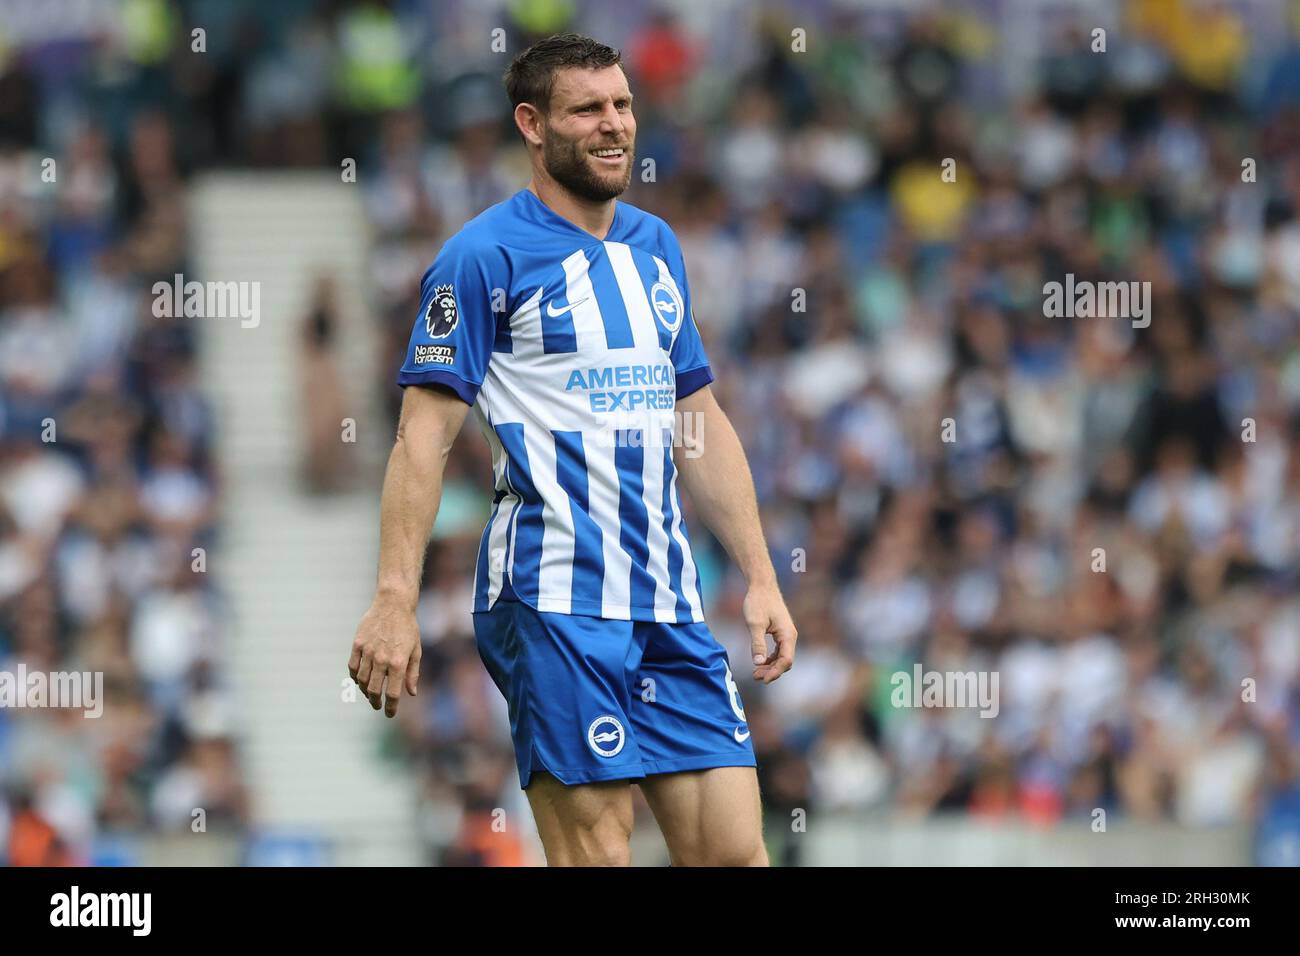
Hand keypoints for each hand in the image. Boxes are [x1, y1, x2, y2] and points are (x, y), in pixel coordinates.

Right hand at [349, 597, 421, 716]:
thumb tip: (411, 693)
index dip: (390, 707)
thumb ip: (412, 673)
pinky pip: (353, 667)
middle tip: (377, 706)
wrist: (393, 604)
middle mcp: (382, 659)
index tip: (389, 714)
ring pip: (362, 681)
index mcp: (398, 663)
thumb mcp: (416, 651)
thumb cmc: (408, 627)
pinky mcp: (358, 645)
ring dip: (365, 691)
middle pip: (374, 690)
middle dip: (376, 702)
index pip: (392, 693)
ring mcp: (368, 652)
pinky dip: (355, 677)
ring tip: (370, 694)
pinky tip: (360, 680)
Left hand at [743, 583, 796, 682]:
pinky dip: (770, 659)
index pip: (786, 660)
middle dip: (772, 672)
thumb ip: (757, 643)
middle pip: (785, 662)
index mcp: (788, 635)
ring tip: (755, 673)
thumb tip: (758, 663)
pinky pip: (779, 651)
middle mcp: (790, 636)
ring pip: (782, 657)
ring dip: (771, 667)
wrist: (762, 586)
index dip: (775, 672)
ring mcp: (786, 635)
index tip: (762, 679)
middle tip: (754, 676)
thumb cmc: (758, 602)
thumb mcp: (755, 623)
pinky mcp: (781, 633)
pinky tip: (760, 662)